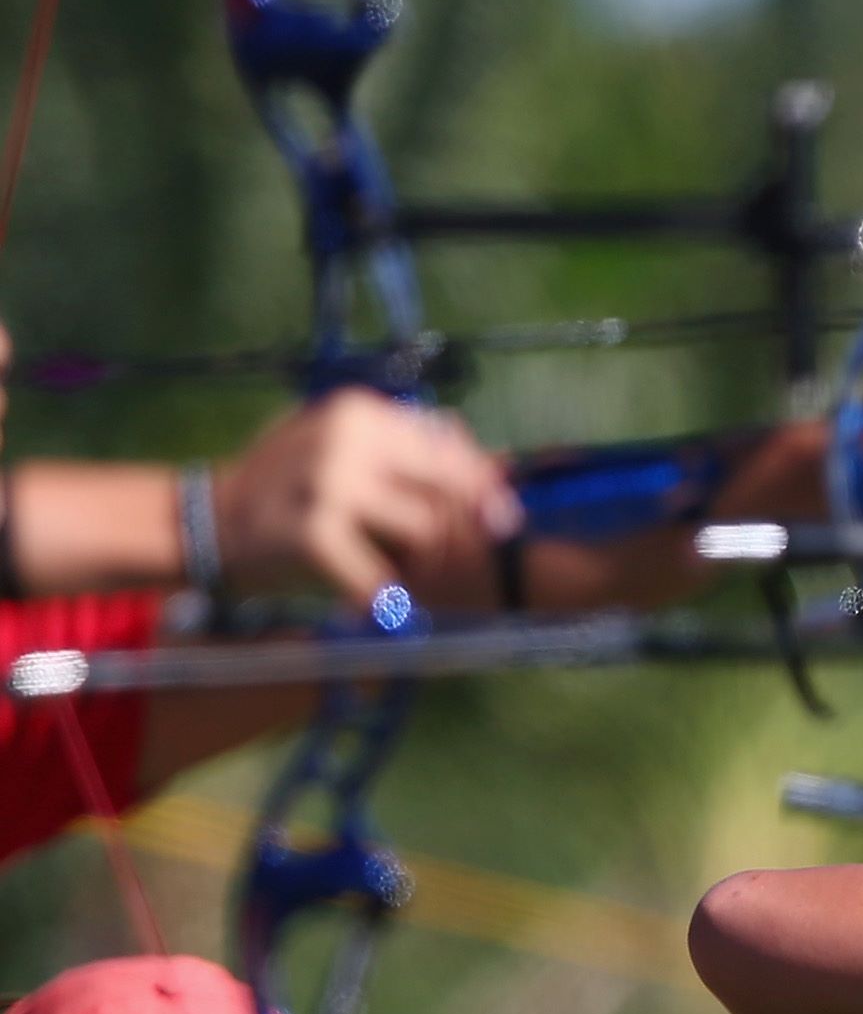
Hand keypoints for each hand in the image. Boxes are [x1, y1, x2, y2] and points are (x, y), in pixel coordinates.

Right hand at [210, 390, 520, 603]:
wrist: (206, 521)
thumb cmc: (288, 493)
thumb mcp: (346, 453)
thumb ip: (414, 455)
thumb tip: (504, 465)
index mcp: (361, 411)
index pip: (453, 446)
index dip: (485, 488)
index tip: (500, 521)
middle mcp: (347, 434)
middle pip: (452, 487)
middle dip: (463, 533)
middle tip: (445, 564)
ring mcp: (328, 479)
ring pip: (428, 531)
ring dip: (424, 567)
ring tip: (399, 579)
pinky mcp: (312, 530)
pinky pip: (383, 577)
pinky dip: (385, 598)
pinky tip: (372, 603)